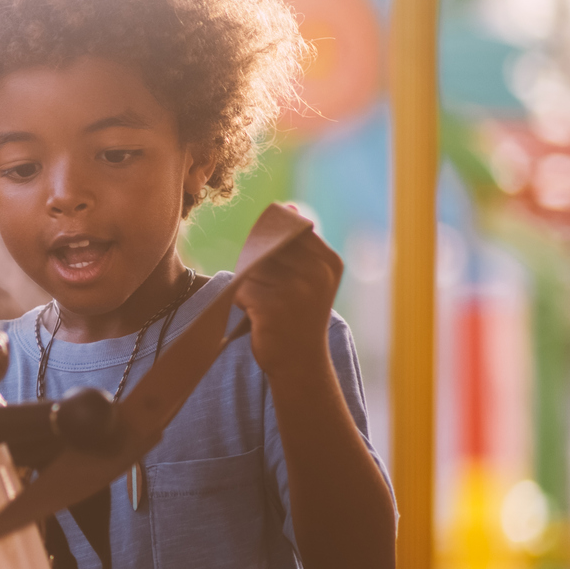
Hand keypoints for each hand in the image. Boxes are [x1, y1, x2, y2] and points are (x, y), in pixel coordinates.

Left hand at [232, 215, 341, 383]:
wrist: (301, 363)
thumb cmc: (301, 316)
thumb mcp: (313, 278)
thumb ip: (301, 243)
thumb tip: (288, 205)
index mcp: (329, 262)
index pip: (290, 230)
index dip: (272, 243)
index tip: (276, 268)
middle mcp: (316, 274)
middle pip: (266, 247)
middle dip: (258, 266)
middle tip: (270, 291)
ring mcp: (295, 291)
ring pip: (251, 269)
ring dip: (250, 286)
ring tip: (267, 307)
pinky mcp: (271, 308)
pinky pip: (241, 290)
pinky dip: (242, 303)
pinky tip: (258, 318)